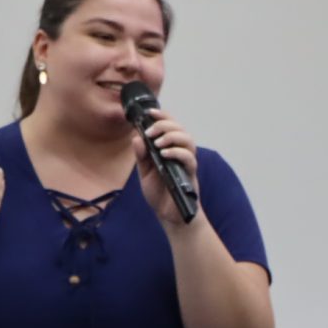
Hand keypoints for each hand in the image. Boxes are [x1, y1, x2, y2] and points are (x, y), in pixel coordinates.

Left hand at [130, 104, 201, 227]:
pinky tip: (164, 154)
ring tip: (158, 142)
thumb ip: (142, 156)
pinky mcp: (190, 174)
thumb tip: (137, 138)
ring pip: (188, 140)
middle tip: (150, 131)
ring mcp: (187, 163)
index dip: (162, 116)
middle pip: (180, 129)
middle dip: (165, 124)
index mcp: (170, 149)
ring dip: (172, 136)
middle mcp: (181, 153)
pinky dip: (177, 153)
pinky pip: (189, 159)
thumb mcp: (145, 172)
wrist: (169, 215)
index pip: (170, 126)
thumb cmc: (160, 193)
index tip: (149, 112)